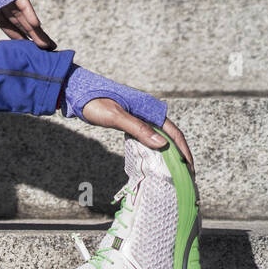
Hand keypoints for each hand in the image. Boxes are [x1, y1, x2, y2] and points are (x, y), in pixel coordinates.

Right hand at [0, 0, 56, 49]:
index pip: (2, 19)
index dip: (14, 34)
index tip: (25, 47)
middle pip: (16, 18)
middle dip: (30, 35)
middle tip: (46, 50)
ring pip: (21, 11)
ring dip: (33, 28)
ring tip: (46, 43)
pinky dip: (26, 10)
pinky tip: (36, 25)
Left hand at [79, 99, 195, 172]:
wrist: (78, 92)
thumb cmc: (95, 102)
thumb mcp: (116, 117)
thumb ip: (138, 129)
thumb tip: (162, 144)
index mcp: (151, 109)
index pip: (175, 133)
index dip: (184, 151)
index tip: (190, 169)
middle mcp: (150, 112)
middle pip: (171, 137)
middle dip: (179, 156)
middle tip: (185, 175)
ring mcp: (141, 117)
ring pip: (160, 138)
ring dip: (168, 153)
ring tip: (174, 171)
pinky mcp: (132, 121)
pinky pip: (148, 137)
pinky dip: (154, 149)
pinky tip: (155, 161)